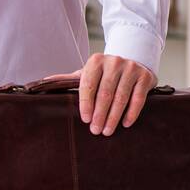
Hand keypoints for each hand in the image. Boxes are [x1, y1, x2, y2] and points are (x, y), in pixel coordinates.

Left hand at [40, 53, 156, 135]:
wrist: (134, 59)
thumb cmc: (106, 72)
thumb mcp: (88, 72)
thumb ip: (69, 79)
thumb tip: (44, 82)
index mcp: (95, 62)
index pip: (88, 84)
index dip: (86, 103)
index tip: (86, 119)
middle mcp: (113, 63)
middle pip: (105, 93)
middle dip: (100, 114)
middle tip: (96, 130)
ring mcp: (131, 69)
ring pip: (121, 97)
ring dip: (114, 117)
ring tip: (108, 131)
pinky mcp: (145, 77)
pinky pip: (138, 98)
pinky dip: (131, 113)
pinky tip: (125, 124)